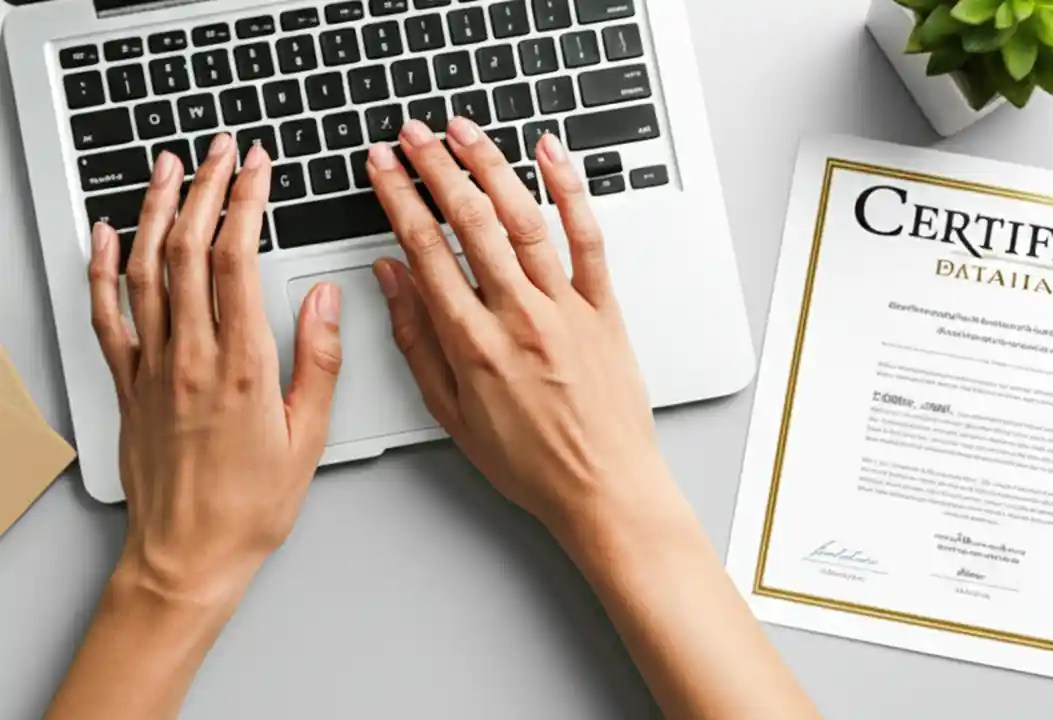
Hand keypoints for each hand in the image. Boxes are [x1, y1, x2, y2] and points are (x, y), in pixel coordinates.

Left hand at [87, 135, 343, 604]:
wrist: (185, 556)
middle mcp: (189, 358)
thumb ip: (318, 360)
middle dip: (205, 189)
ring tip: (167, 168)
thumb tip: (324, 298)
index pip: (239, 261)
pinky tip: (108, 235)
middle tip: (218, 150)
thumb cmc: (250, 507)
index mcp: (241, 367)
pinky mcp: (127, 385)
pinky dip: (102, 269)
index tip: (257, 166)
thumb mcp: (308, 437)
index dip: (246, 202)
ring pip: (146, 271)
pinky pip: (107, 315)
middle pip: (190, 251)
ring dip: (156, 211)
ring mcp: (152, 369)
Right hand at [365, 118, 664, 537]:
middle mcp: (518, 316)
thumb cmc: (530, 462)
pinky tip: (551, 154)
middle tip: (412, 134)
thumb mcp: (451, 413)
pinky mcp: (603, 307)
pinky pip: (588, 238)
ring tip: (462, 129)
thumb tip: (390, 280)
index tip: (381, 167)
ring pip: (522, 219)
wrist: (603, 486)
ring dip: (490, 165)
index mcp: (473, 343)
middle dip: (435, 168)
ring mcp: (565, 307)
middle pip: (469, 222)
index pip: (425, 250)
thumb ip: (417, 341)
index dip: (397, 198)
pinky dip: (570, 191)